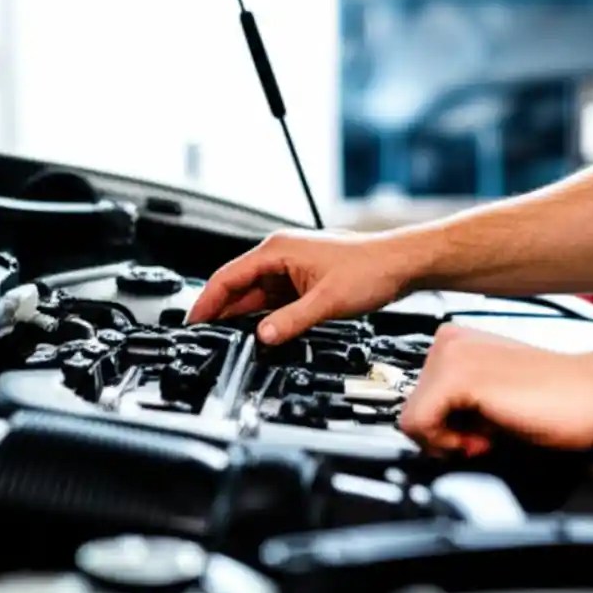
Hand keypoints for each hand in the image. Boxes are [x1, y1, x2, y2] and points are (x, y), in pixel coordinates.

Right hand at [187, 229, 419, 344]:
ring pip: (254, 296)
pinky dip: (263, 316)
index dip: (206, 303)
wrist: (400, 264)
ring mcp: (290, 269)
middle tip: (204, 339)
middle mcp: (279, 255)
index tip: (192, 324)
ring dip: (241, 317)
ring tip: (226, 341)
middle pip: (236, 287)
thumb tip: (262, 337)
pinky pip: (272, 301)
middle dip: (219, 312)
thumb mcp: (326, 302)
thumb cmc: (370, 269)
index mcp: (276, 251)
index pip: (227, 278)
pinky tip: (258, 333)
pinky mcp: (301, 281)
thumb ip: (290, 321)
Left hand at [400, 324, 592, 456]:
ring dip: (448, 442)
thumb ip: (456, 409)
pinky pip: (417, 426)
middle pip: (410, 410)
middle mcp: (449, 341)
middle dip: (445, 435)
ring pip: (409, 421)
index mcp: (457, 342)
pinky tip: (484, 438)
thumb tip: (425, 434)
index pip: (418, 399)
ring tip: (489, 435)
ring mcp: (451, 355)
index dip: (445, 428)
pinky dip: (447, 445)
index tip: (479, 431)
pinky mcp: (457, 376)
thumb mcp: (490, 404)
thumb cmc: (560, 402)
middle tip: (488, 436)